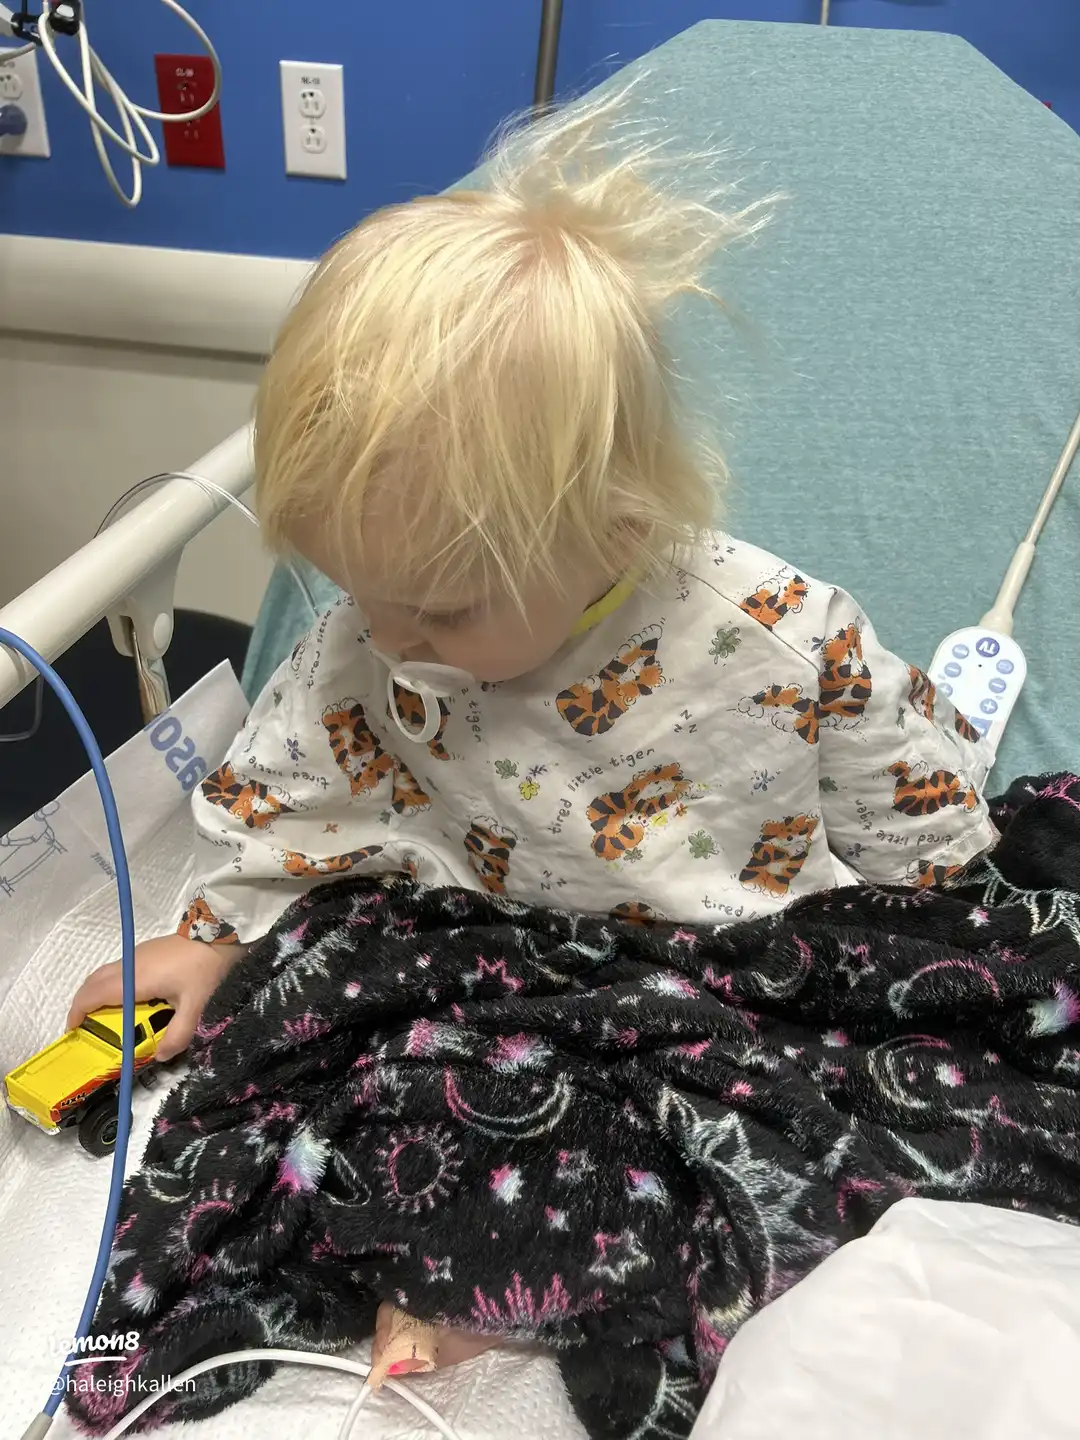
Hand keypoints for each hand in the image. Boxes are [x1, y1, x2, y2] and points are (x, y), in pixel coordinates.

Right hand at [66, 933, 246, 1060]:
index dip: (77, 1012)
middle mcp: (129, 965)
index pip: (93, 995)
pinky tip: (125, 999)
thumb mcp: (196, 1007)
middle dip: (81, 1004)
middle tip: (83, 1026)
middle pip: (92, 982)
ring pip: (103, 973)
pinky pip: (116, 968)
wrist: (219, 932)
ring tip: (101, 1015)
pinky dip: (108, 984)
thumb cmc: (205, 970)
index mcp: (134, 980)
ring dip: (94, 992)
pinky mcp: (146, 951)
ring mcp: (137, 955)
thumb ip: (178, 1034)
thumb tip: (162, 1057)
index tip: (72, 1030)